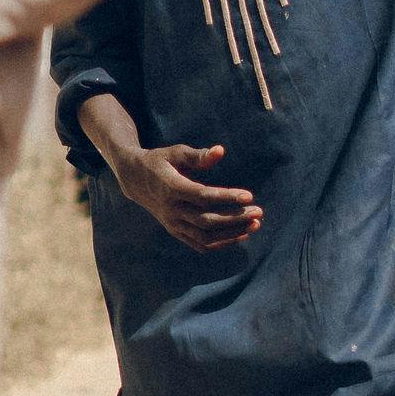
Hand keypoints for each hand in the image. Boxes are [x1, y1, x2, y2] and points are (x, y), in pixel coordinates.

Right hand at [120, 140, 263, 251]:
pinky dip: (221, 243)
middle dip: (235, 218)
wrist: (135, 180)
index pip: (203, 196)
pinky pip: (200, 244)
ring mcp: (173, 224)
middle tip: (259, 211)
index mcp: (171, 188)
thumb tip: (221, 151)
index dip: (226, 197)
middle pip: (207, 220)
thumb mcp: (175, 153)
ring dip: (232, 233)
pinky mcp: (175, 232)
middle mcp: (171, 210)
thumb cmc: (160, 161)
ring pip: (206, 237)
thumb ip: (198, 155)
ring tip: (255, 224)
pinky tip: (240, 234)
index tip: (249, 196)